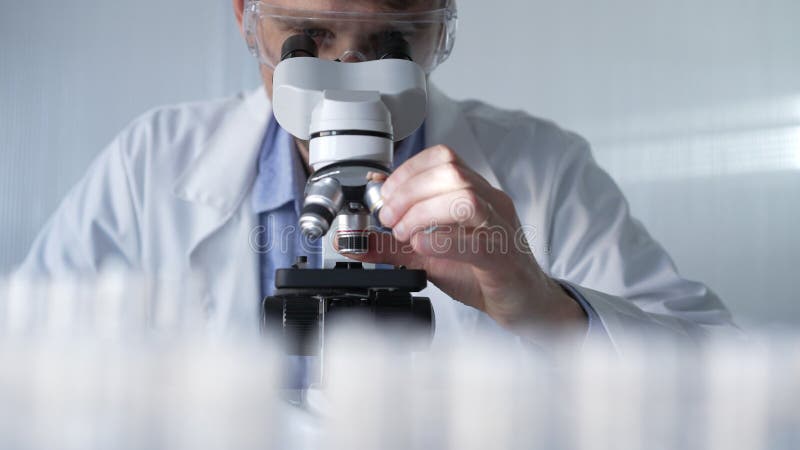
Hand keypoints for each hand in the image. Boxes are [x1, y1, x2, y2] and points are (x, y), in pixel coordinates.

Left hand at [347, 146, 586, 341]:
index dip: (407, 170)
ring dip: (422, 212)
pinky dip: (442, 241)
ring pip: (464, 198)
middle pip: (451, 171)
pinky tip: (422, 247)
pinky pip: (477, 241)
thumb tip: (354, 239)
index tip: (384, 194)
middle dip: (409, 191)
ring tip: (404, 233)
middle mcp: (491, 203)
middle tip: (389, 217)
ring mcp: (500, 229)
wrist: (525, 305)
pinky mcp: (504, 259)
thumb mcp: (429, 256)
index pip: (443, 158)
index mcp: (476, 193)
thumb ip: (392, 246)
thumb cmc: (483, 275)